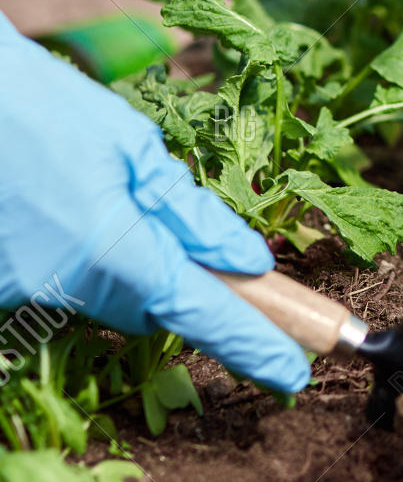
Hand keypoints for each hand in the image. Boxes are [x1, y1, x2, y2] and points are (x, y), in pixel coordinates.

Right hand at [0, 17, 309, 391]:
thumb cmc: (40, 106)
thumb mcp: (133, 147)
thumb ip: (193, 214)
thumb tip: (250, 263)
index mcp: (114, 250)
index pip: (204, 314)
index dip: (253, 344)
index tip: (294, 375)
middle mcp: (66, 286)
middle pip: (153, 308)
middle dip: (177, 279)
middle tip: (170, 222)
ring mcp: (25, 292)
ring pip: (109, 296)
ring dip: (126, 262)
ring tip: (94, 191)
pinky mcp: (1, 287)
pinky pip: (65, 283)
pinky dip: (80, 253)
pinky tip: (59, 201)